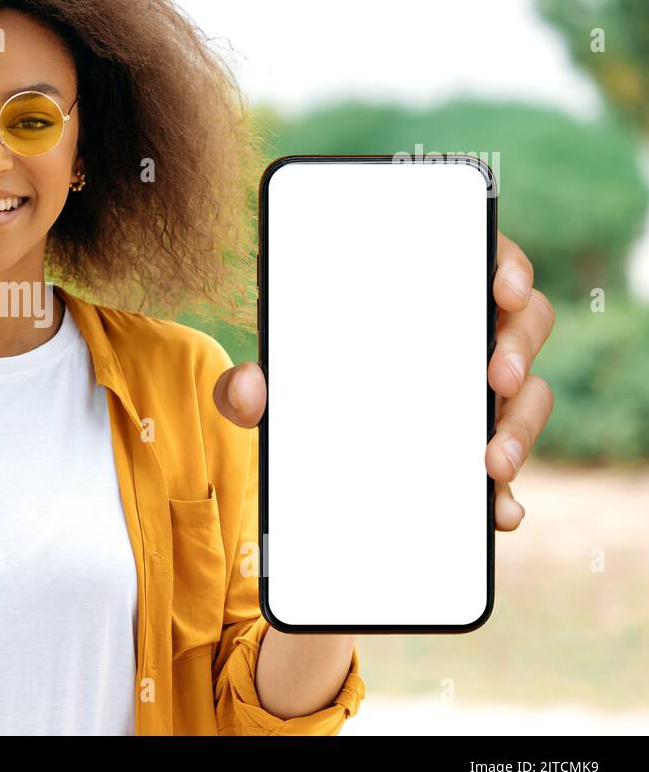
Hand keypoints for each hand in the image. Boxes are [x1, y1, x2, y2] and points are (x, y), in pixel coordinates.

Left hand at [213, 229, 554, 532]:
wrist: (310, 432)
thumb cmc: (303, 374)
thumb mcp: (272, 379)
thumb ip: (247, 385)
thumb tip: (242, 390)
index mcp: (429, 290)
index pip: (487, 260)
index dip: (505, 268)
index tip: (499, 289)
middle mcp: (468, 331)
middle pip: (524, 325)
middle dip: (517, 350)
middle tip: (496, 379)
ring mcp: (481, 386)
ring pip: (528, 394)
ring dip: (521, 425)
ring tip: (492, 460)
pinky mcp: (480, 437)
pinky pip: (507, 458)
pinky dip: (507, 489)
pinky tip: (499, 511)